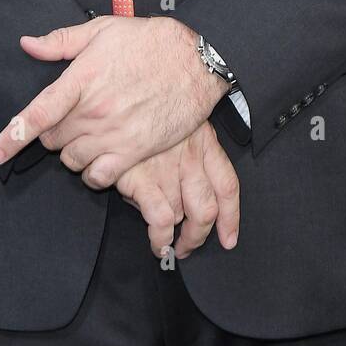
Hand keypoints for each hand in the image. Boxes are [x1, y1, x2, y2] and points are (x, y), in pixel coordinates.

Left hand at [0, 14, 227, 188]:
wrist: (196, 60)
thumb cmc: (149, 41)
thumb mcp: (103, 30)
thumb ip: (61, 41)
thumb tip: (27, 44)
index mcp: (82, 79)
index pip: (38, 113)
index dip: (12, 137)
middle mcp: (95, 110)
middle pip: (52, 140)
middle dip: (53, 133)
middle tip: (68, 119)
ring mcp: (115, 133)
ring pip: (72, 160)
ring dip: (72, 152)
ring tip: (85, 136)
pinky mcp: (136, 151)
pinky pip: (100, 176)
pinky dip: (93, 172)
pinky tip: (100, 157)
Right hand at [117, 120, 239, 258]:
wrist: (115, 99)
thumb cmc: (146, 114)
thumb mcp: (179, 123)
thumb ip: (192, 152)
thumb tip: (191, 190)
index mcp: (204, 141)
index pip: (227, 186)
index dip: (230, 218)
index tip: (228, 238)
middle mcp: (190, 156)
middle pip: (207, 209)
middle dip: (199, 236)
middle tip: (188, 246)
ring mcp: (167, 168)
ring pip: (183, 217)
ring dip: (174, 236)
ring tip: (165, 244)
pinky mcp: (142, 178)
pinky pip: (161, 220)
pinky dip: (161, 239)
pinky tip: (157, 244)